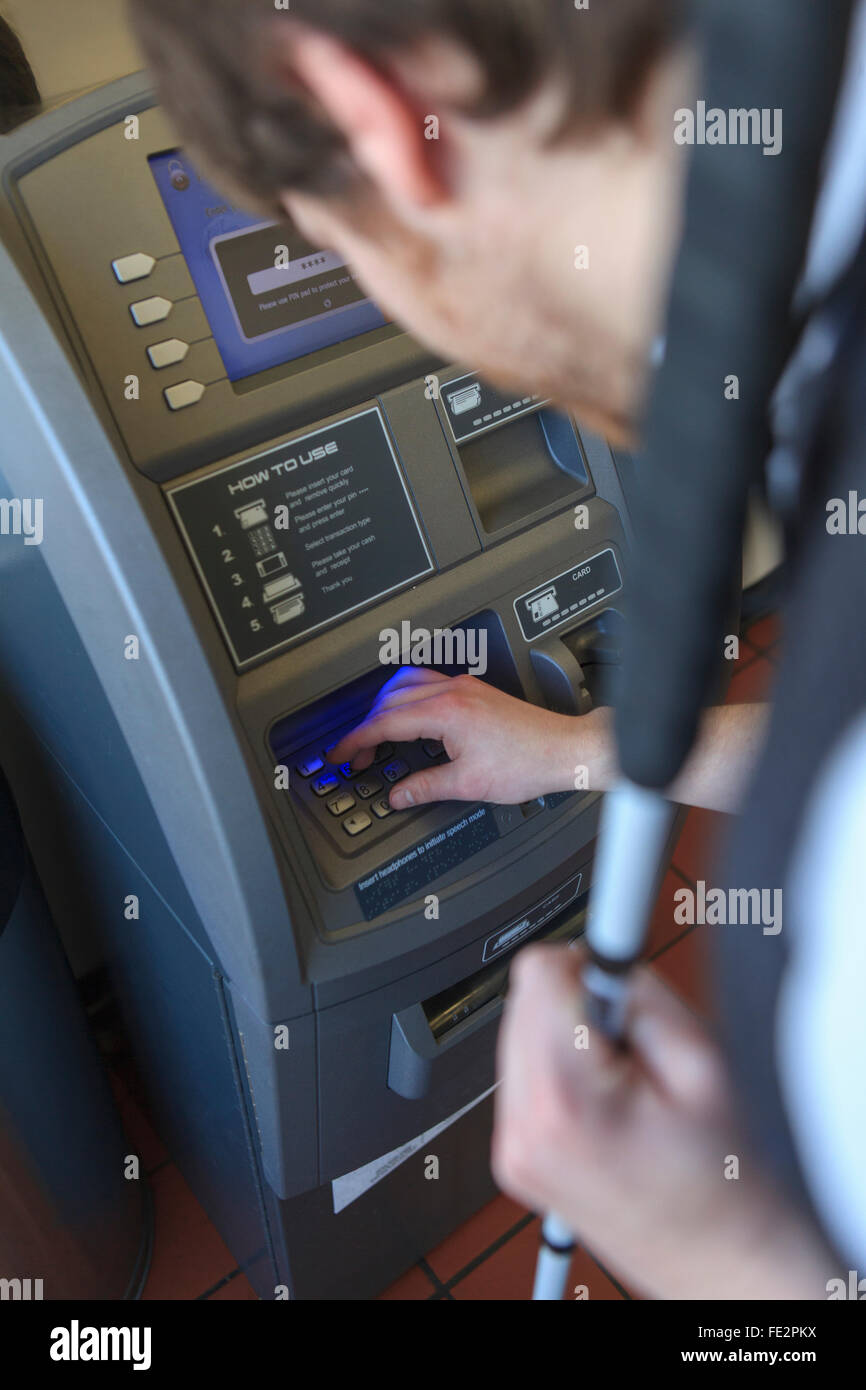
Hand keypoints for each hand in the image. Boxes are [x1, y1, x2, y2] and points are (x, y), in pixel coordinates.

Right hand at [327, 667, 608, 808]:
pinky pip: (427, 681)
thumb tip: (398, 793)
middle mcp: (452, 692)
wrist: (563, 749)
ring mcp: (464, 687)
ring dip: (384, 706)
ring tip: (374, 732)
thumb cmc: (528, 762)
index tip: (340, 754)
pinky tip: (408, 713)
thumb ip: (425, 787)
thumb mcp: (468, 784)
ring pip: (406, 683)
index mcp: (446, 712)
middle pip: (389, 700)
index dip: (356, 740)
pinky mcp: (474, 690)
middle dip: (365, 726)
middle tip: (356, 755)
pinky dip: (407, 696)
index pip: (384, 722)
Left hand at [493, 945, 835, 1298]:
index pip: (535, 973)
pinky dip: (559, 1073)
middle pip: (520, 1001)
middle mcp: (522, 1127)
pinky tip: (605, 1104)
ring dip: (566, 1039)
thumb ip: (639, 991)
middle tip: (632, 1050)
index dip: (586, 968)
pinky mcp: (512, 1156)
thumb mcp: (700, 1059)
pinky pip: (521, 1076)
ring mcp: (511, 1147)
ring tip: (622, 1083)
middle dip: (577, 1006)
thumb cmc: (721, 1179)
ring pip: (516, 1035)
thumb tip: (595, 954)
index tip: (616, 989)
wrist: (719, 1256)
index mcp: (563, 1100)